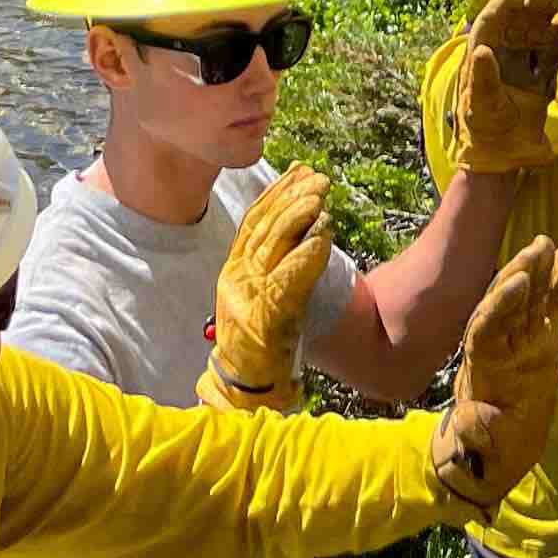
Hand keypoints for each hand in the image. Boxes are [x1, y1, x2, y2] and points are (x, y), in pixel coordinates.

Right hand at [196, 164, 333, 412]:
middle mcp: (236, 278)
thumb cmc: (260, 341)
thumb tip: (298, 223)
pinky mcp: (267, 317)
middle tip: (317, 176)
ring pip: (274, 245)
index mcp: (233, 269)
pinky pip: (288, 278)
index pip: (254, 221)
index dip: (276, 193)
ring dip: (299, 216)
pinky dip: (306, 252)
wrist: (246, 387)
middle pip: (265, 227)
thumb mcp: (261, 294)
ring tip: (321, 195)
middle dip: (292, 197)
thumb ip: (273, 261)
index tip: (298, 170)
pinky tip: (323, 232)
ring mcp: (249, 297)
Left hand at [428, 237, 557, 517]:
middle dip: (520, 273)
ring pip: (530, 298)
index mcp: (482, 364)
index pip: (487, 326)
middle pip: (507, 302)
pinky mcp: (543, 342)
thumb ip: (473, 429)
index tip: (518, 282)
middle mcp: (500, 345)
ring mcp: (522, 340)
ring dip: (538, 269)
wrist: (502, 451)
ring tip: (549, 243)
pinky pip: (550, 306)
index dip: (501, 303)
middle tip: (536, 248)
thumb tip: (467, 422)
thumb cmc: (488, 446)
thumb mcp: (478, 441)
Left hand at [453, 0, 557, 174]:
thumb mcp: (481, 106)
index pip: (491, 20)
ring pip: (540, 26)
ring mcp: (526, 59)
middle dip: (534, 2)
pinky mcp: (545, 71)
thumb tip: (482, 50)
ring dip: (554, 11)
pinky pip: (557, 45)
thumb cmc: (485, 131)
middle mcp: (504, 50)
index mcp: (481, 54)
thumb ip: (483, 79)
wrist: (505, 157)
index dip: (503, 5)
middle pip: (519, 17)